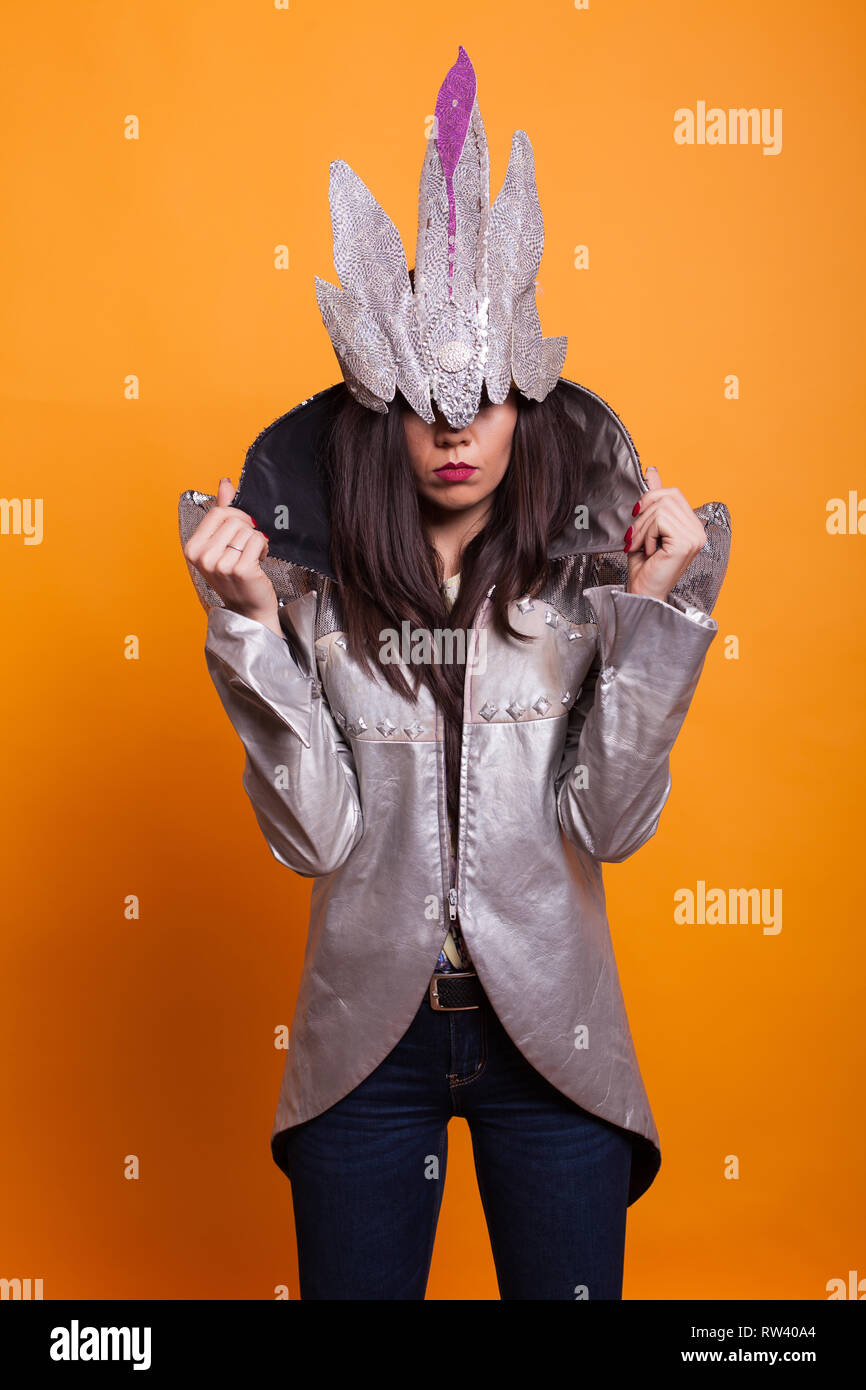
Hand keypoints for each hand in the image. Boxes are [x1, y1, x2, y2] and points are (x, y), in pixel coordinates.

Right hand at [183, 477, 281, 634]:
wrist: (248, 608)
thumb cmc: (235, 577)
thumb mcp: (222, 543)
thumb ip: (223, 512)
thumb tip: (225, 483)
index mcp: (193, 548)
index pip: (218, 512)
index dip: (236, 516)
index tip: (241, 529)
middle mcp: (203, 557)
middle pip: (234, 520)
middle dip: (248, 529)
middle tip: (248, 547)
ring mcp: (220, 565)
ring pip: (247, 530)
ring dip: (256, 541)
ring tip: (251, 556)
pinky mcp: (241, 570)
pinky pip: (257, 540)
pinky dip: (263, 548)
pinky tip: (258, 561)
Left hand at [624, 466, 706, 601]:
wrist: (642, 593)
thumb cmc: (643, 567)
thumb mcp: (645, 527)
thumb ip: (653, 501)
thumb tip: (652, 470)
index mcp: (692, 525)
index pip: (672, 493)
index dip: (649, 500)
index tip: (636, 520)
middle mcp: (698, 530)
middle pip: (666, 497)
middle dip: (643, 516)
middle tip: (634, 538)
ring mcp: (695, 536)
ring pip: (660, 508)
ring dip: (642, 528)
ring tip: (640, 547)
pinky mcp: (685, 542)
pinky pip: (659, 520)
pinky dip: (646, 535)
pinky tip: (649, 552)